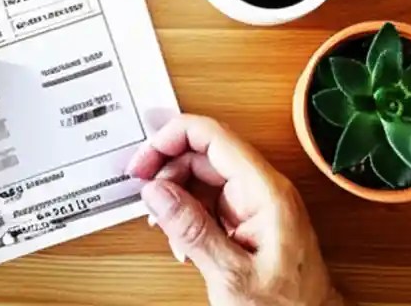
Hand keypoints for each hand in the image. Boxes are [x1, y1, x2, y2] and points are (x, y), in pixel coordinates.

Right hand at [125, 114, 344, 305]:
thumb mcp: (232, 274)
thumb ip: (192, 229)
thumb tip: (157, 191)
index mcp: (265, 192)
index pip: (213, 137)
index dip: (172, 138)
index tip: (145, 160)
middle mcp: (262, 191)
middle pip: (203, 154)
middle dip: (168, 171)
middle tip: (145, 194)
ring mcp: (256, 205)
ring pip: (203, 178)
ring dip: (176, 196)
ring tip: (166, 227)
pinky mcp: (249, 221)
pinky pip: (210, 202)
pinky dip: (188, 215)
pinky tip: (183, 240)